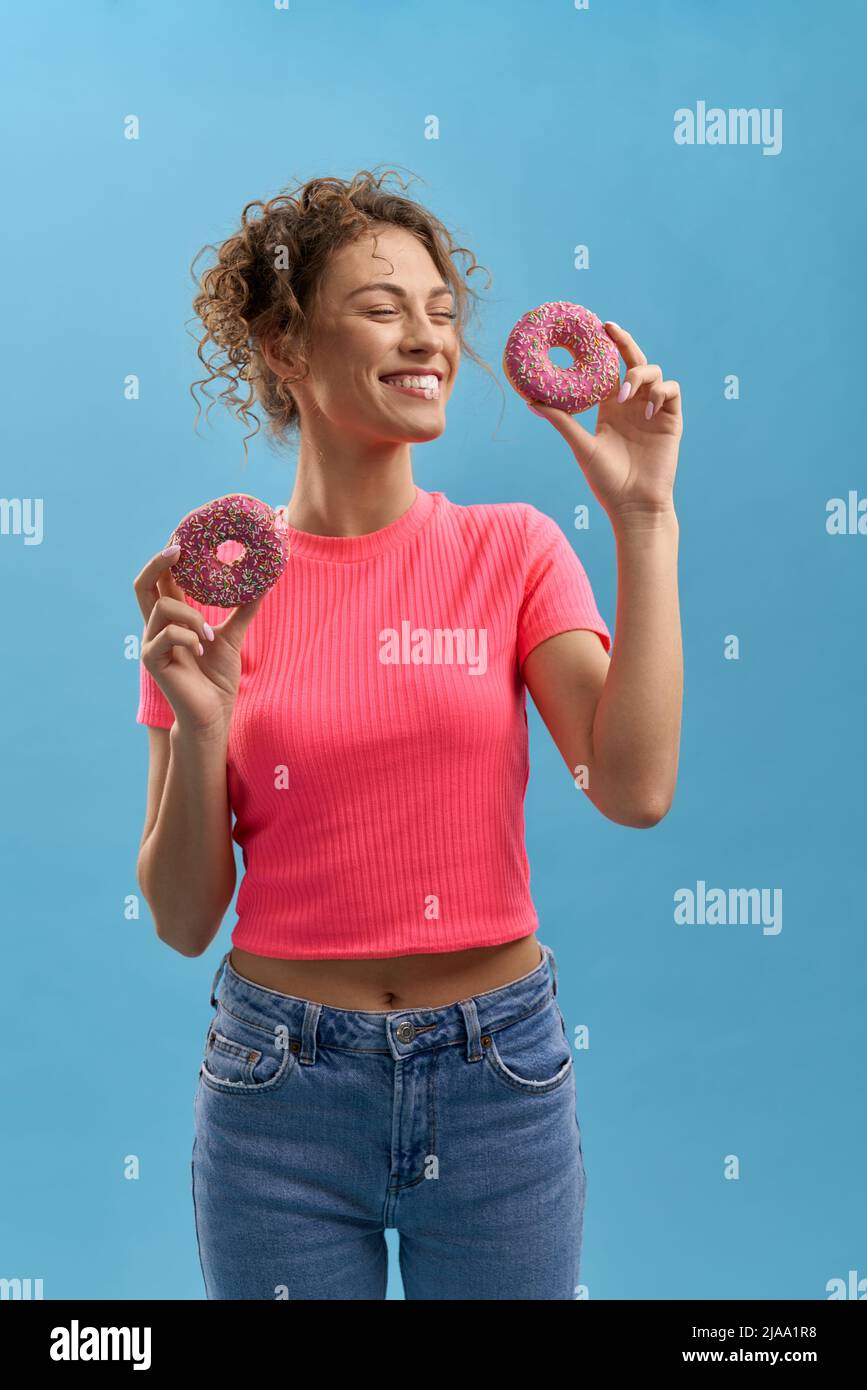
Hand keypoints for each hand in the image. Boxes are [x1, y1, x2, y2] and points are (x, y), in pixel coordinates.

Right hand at [133, 545, 266, 734]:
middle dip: (158, 562)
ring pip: (162, 608)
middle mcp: (156, 626)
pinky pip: (166, 636)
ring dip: (191, 616)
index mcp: (172, 618)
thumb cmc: (217, 678)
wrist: (213, 715)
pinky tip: (201, 649)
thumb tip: (265, 582)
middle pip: (143, 584)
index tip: (184, 534)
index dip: (168, 556)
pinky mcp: (152, 661)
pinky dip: (188, 637)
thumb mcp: (232, 636)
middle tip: (178, 548)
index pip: (163, 579)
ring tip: (209, 635)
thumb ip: (243, 609)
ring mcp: (151, 643)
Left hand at [526, 321, 681, 524]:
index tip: (591, 329)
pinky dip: (660, 392)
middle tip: (609, 328)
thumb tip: (530, 401)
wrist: (633, 505)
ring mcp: (653, 410)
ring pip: (654, 372)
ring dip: (639, 374)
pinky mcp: (671, 420)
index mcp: (610, 407)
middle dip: (623, 342)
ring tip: (625, 394)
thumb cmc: (606, 481)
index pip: (608, 370)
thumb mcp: (581, 447)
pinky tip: (645, 409)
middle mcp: (633, 404)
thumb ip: (561, 421)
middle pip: (632, 361)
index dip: (603, 349)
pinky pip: (671, 391)